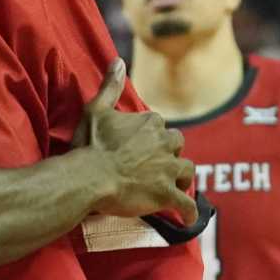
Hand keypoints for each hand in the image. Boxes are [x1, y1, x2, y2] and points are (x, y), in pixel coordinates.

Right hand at [73, 60, 198, 223]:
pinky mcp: (167, 195)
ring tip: (174, 186)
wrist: (90, 177)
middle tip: (157, 163)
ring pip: (187, 171)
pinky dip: (189, 212)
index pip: (159, 125)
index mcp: (149, 122)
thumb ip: (111, 85)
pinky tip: (188, 219)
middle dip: (170, 153)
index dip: (151, 135)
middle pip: (177, 145)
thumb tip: (119, 61)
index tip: (140, 144)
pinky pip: (187, 205)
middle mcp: (164, 143)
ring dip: (182, 178)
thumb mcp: (96, 108)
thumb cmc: (90, 144)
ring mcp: (168, 170)